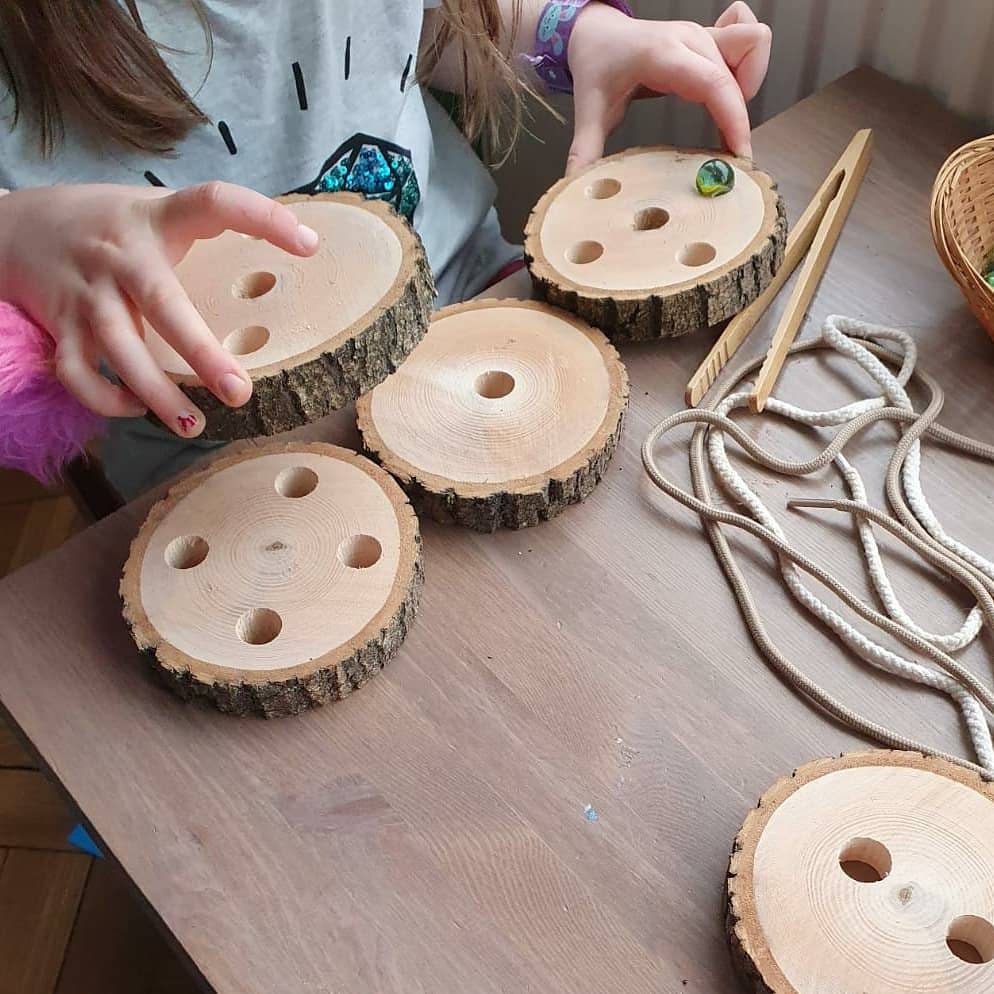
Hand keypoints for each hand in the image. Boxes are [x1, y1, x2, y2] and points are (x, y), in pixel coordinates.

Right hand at [0, 182, 318, 436]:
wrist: (10, 225)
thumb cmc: (105, 225)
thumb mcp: (151, 211)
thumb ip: (199, 229)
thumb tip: (289, 248)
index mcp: (155, 219)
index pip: (214, 202)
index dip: (262, 218)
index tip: (309, 245)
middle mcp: (121, 256)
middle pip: (164, 305)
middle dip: (202, 354)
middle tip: (240, 392)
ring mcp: (88, 293)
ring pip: (120, 350)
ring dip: (157, 395)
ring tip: (195, 425)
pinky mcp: (60, 325)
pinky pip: (79, 374)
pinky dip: (107, 400)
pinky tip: (137, 409)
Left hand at [566, 1, 771, 173]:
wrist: (598, 33)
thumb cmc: (597, 66)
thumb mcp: (588, 108)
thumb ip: (585, 149)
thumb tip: (577, 184)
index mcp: (661, 54)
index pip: (712, 81)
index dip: (733, 117)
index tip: (739, 155)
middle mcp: (689, 39)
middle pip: (735, 74)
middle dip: (738, 118)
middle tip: (726, 158)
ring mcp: (703, 35)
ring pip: (752, 49)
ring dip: (747, 88)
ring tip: (725, 124)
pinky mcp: (711, 38)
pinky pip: (750, 42)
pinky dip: (749, 69)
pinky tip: (729, 96)